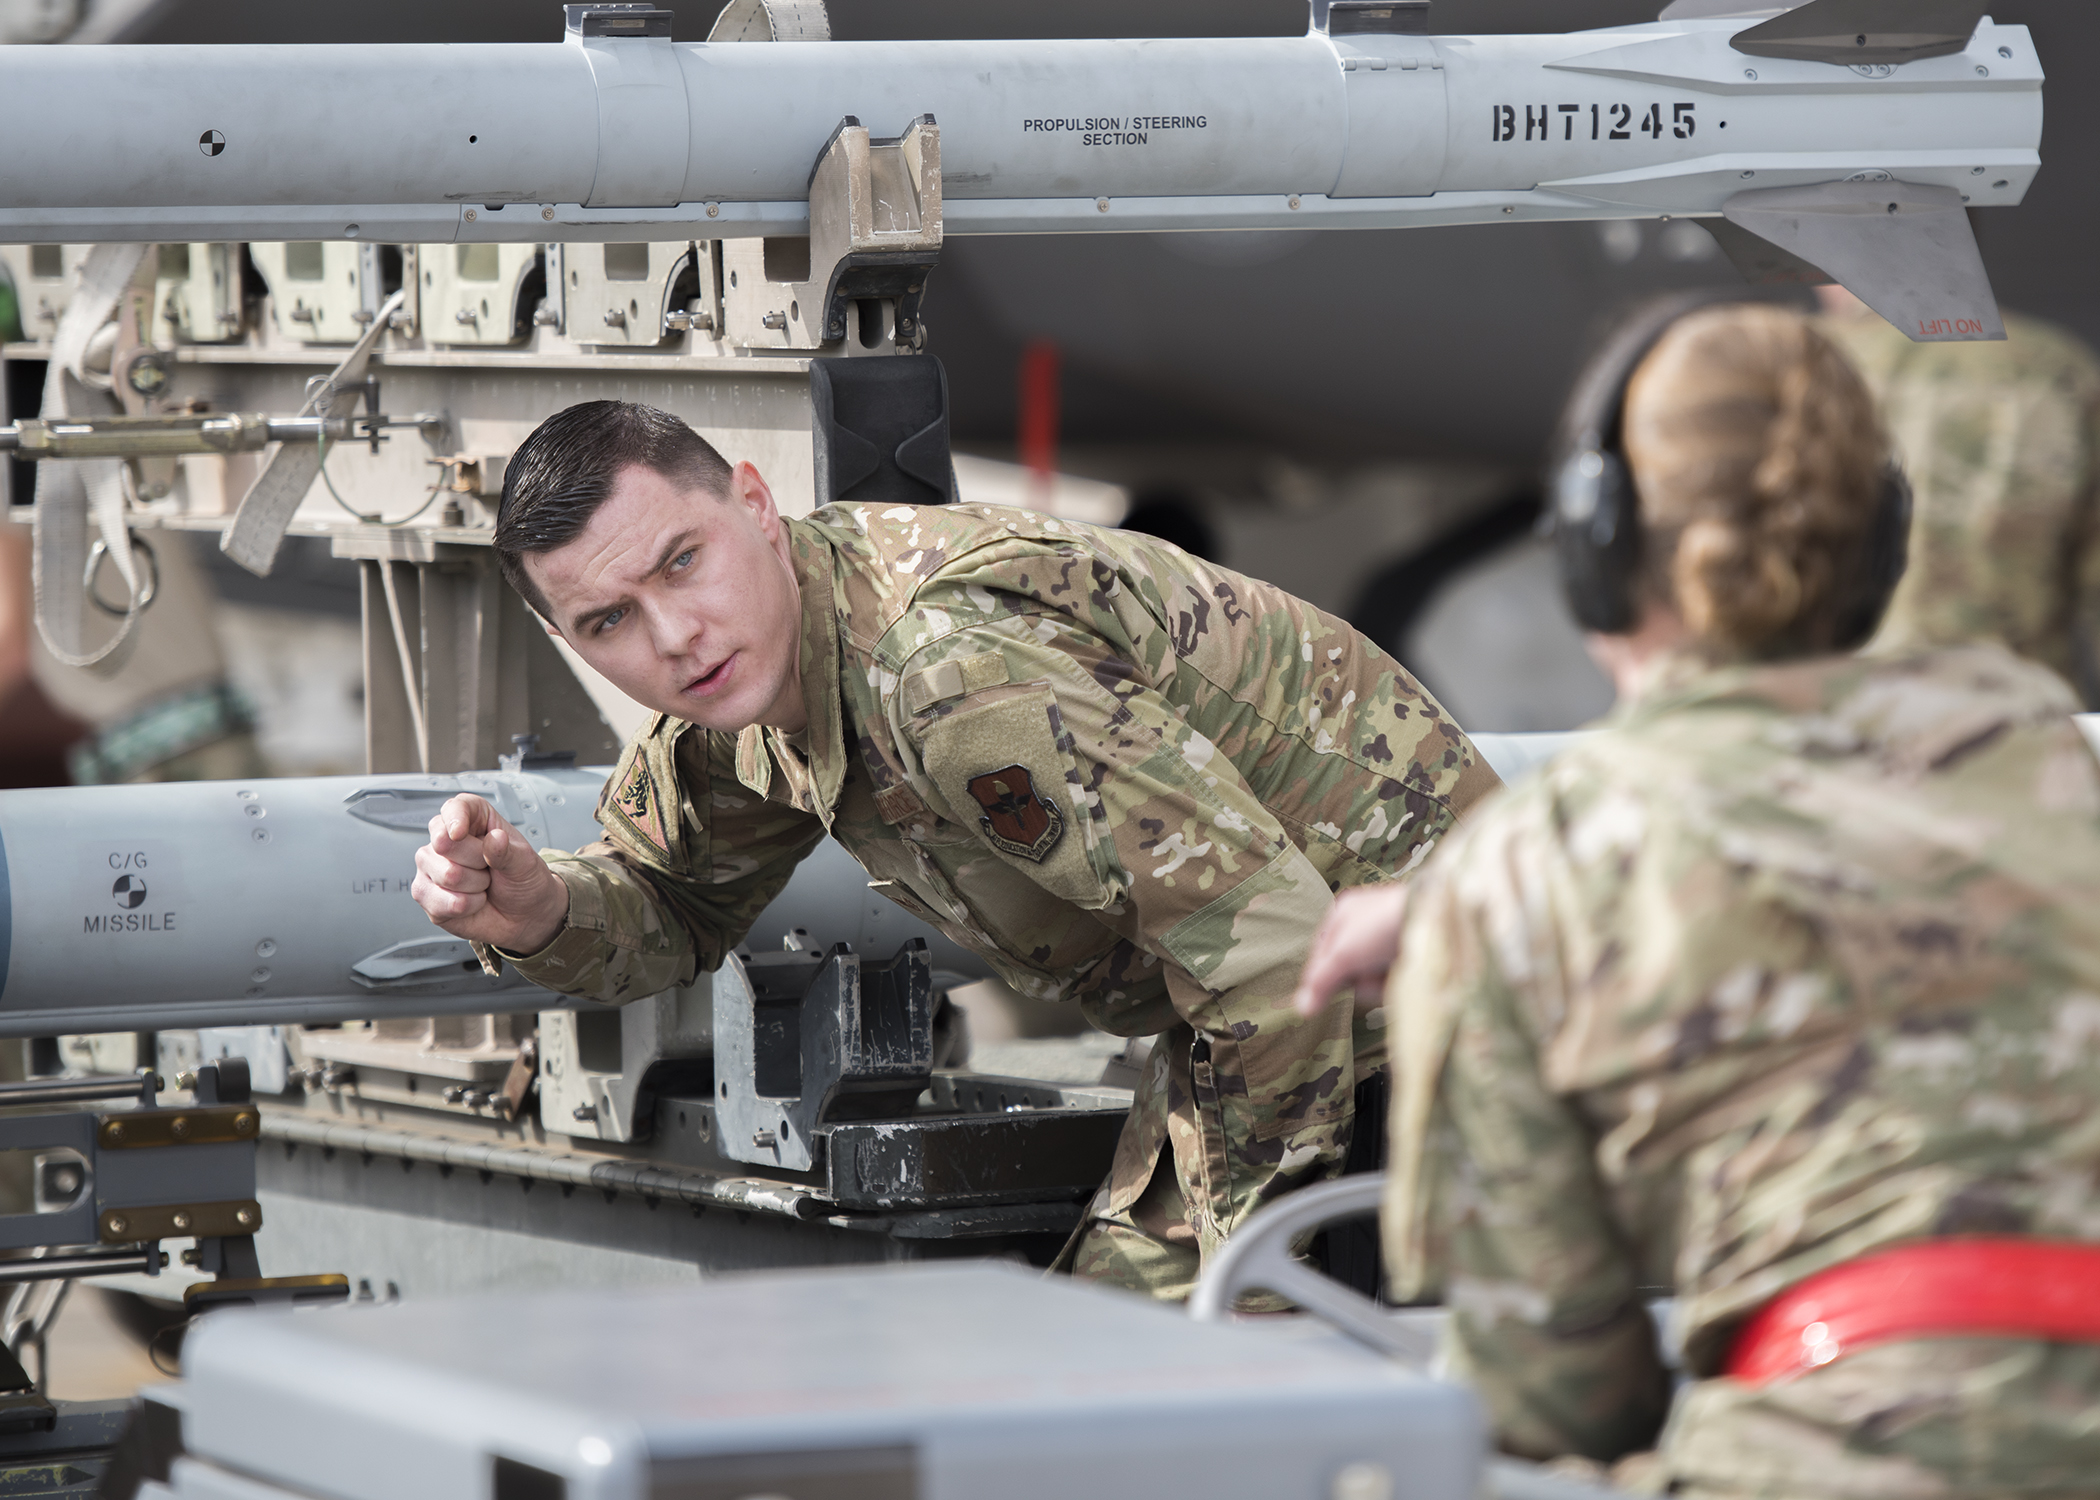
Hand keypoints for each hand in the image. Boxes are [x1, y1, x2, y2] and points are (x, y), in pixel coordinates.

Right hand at [411, 794, 569, 954]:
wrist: (525, 915)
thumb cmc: (523, 881)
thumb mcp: (525, 863)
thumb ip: (508, 852)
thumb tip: (494, 838)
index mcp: (474, 820)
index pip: (455, 807)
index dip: (454, 818)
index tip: (459, 833)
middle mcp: (446, 840)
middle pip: (444, 844)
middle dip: (477, 864)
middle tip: (490, 869)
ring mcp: (432, 867)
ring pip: (445, 875)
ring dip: (474, 888)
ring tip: (483, 885)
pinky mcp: (426, 894)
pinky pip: (437, 901)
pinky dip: (464, 907)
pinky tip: (473, 902)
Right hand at [1292, 882, 1411, 1016]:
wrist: (1433, 921)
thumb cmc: (1382, 927)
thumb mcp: (1343, 954)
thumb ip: (1321, 982)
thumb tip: (1301, 1010)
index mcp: (1342, 913)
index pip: (1320, 954)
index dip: (1320, 978)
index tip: (1318, 998)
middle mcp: (1363, 925)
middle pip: (1346, 969)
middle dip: (1356, 978)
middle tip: (1366, 972)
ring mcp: (1387, 940)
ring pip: (1369, 977)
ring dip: (1377, 982)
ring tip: (1391, 970)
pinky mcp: (1407, 954)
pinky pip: (1390, 978)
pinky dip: (1394, 981)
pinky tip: (1404, 971)